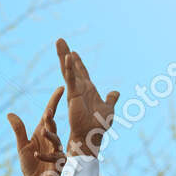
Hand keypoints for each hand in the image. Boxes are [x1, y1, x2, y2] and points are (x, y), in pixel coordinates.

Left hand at [7, 86, 65, 175]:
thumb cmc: (29, 164)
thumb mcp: (22, 146)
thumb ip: (18, 130)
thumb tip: (10, 114)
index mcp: (43, 133)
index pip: (49, 114)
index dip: (54, 101)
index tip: (60, 87)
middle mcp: (51, 140)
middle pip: (52, 126)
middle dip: (50, 119)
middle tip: (47, 111)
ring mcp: (56, 151)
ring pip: (56, 140)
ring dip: (50, 136)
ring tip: (43, 131)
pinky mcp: (58, 164)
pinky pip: (54, 158)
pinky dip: (45, 157)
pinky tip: (35, 155)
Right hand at [57, 38, 118, 157]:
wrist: (92, 136)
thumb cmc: (99, 126)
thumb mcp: (109, 108)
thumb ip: (111, 99)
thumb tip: (116, 92)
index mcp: (87, 90)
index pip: (82, 72)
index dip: (78, 62)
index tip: (73, 52)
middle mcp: (79, 88)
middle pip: (71, 67)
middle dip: (65, 53)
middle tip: (60, 40)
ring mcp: (74, 90)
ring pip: (68, 69)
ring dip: (63, 55)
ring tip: (59, 41)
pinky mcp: (72, 95)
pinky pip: (71, 78)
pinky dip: (69, 68)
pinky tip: (67, 56)